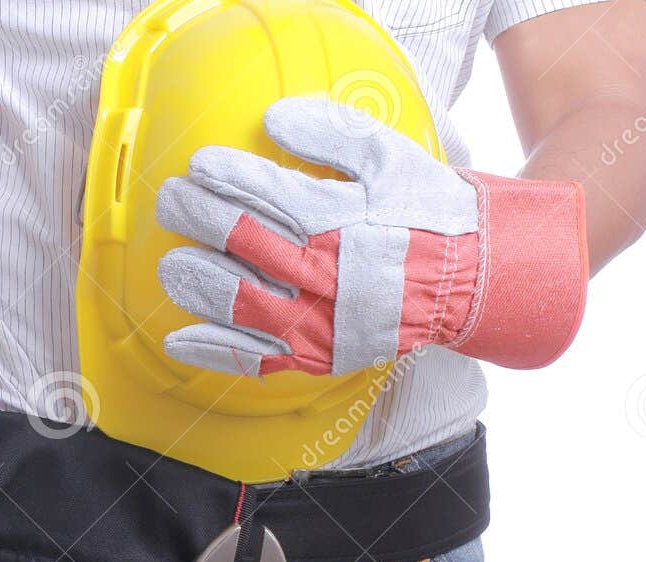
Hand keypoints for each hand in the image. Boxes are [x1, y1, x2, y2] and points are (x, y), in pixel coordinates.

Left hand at [156, 96, 587, 377]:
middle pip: (240, 243)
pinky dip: (213, 351)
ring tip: (169, 264)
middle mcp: (323, 273)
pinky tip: (178, 339)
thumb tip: (273, 120)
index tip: (198, 166)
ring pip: (237, 302)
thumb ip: (330, 135)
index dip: (224, 178)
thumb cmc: (428, 211)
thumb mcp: (390, 158)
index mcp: (339, 220)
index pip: (264, 194)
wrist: (476, 278)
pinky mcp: (317, 356)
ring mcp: (317, 321)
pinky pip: (255, 358)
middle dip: (196, 218)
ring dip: (194, 282)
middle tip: (171, 201)